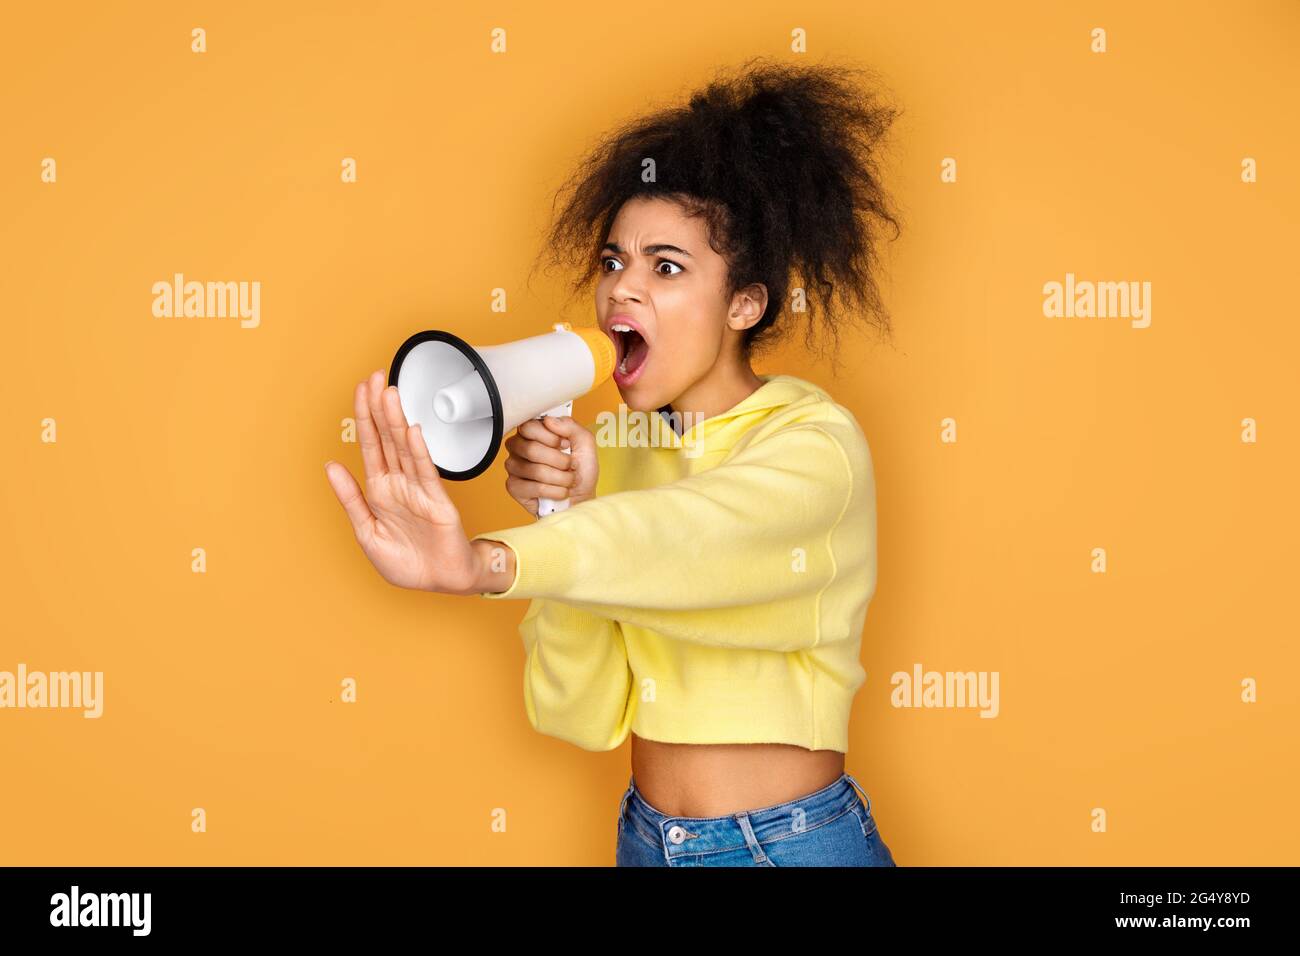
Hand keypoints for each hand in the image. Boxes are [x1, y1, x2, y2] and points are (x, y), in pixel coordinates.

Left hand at [324, 370, 484, 594]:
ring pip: (404, 448)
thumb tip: (331, 466)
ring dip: (396, 421)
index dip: (364, 418)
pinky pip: (425, 473)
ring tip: (390, 394)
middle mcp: (399, 484)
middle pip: (386, 438)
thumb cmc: (407, 562)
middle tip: (376, 377)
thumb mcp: (366, 532)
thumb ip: (350, 499)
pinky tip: (412, 431)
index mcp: (380, 490)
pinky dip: (419, 452)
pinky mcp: (436, 501)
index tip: (362, 390)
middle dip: (380, 408)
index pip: (370, 445)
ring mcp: (418, 490)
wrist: (440, 581)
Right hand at [503, 415, 598, 516]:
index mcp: (532, 432)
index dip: (551, 438)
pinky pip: (534, 488)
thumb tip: (549, 421)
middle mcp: (519, 447)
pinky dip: (555, 491)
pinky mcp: (514, 487)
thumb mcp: (584, 442)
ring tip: (568, 480)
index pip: (529, 427)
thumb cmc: (580, 470)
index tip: (565, 445)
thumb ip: (571, 426)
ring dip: (561, 478)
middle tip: (570, 465)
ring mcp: (514, 467)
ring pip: (536, 470)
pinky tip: (560, 491)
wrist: (582, 496)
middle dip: (560, 461)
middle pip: (531, 449)